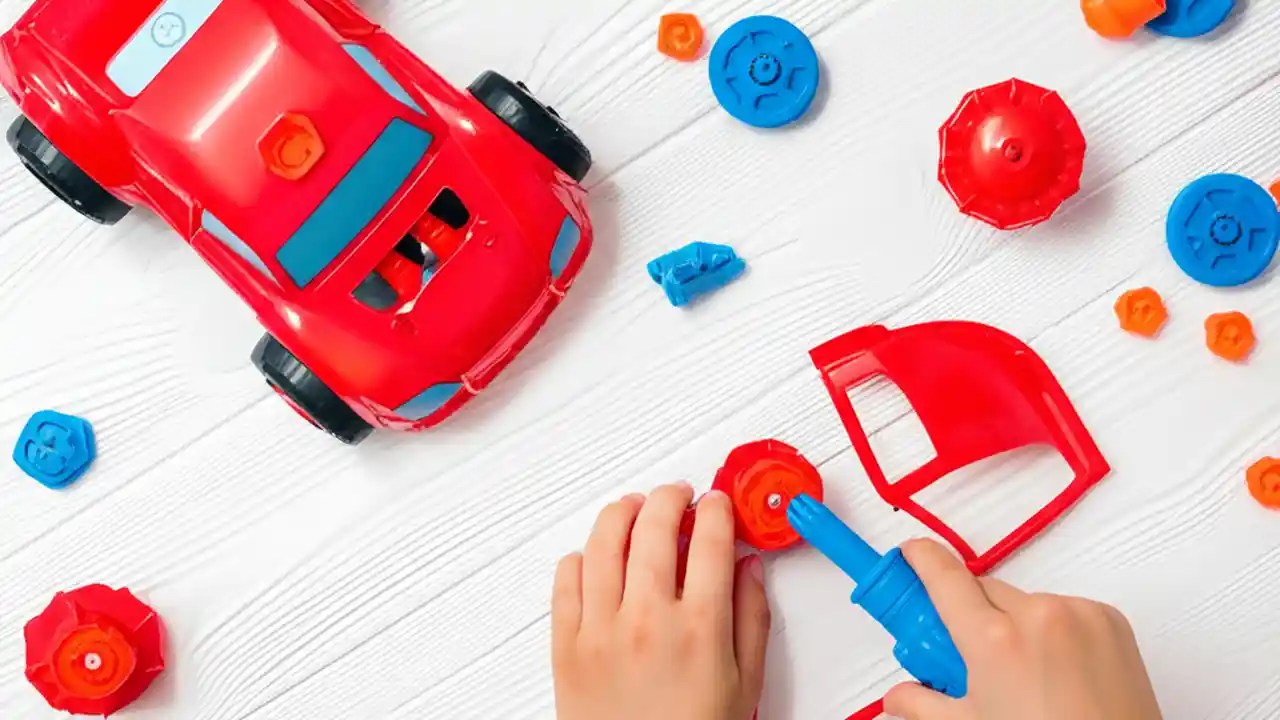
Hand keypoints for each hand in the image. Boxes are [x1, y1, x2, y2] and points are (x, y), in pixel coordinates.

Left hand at [552, 484, 770, 719]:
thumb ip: (751, 618)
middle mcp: (646, 619)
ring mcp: (599, 629)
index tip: (719, 503)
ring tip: (636, 509)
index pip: (710, 539)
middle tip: (679, 495)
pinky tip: (597, 556)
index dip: (717, 509)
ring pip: (603, 540)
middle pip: (653, 525)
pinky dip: (581, 555)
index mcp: (699, 627)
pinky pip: (565, 578)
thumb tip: (750, 568)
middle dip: (670, 497)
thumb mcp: (744, 684)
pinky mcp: (565, 644)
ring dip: (622, 512)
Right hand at [885, 539, 1161, 719]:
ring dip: (1013, 624)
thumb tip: (900, 696)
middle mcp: (1039, 615)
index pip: (943, 575)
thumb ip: (923, 705)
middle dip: (968, 615)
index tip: (909, 554)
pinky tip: (1054, 671)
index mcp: (996, 640)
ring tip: (1022, 676)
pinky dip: (1052, 630)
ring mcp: (1080, 614)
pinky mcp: (1110, 619)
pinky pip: (1063, 609)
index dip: (919, 558)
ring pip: (1024, 601)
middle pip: (982, 590)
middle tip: (964, 656)